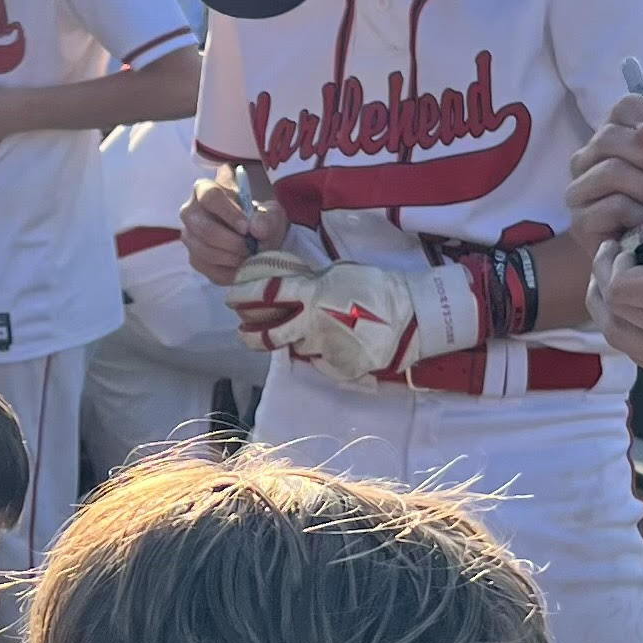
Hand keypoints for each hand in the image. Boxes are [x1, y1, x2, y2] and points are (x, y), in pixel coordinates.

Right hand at [183, 174, 281, 287]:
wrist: (256, 237)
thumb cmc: (259, 218)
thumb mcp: (271, 213)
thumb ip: (267, 218)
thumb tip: (256, 229)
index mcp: (205, 189)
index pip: (210, 197)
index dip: (229, 214)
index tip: (246, 228)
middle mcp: (190, 212)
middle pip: (205, 229)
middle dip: (232, 243)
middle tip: (252, 247)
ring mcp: (189, 237)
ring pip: (206, 251)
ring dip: (233, 258)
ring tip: (250, 256)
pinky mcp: (194, 259)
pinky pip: (210, 269)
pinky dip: (231, 271)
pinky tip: (244, 265)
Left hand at [228, 253, 481, 381]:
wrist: (412, 315)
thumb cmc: (376, 287)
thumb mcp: (339, 273)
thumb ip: (311, 283)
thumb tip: (288, 285)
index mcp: (311, 296)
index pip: (266, 295)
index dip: (243, 296)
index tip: (230, 297)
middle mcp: (312, 325)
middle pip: (269, 336)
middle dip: (251, 336)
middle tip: (245, 332)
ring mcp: (325, 350)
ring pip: (299, 348)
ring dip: (302, 340)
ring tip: (321, 330)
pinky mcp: (340, 369)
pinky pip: (321, 363)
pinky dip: (324, 354)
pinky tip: (339, 343)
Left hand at [591, 200, 642, 395]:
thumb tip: (641, 233)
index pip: (623, 288)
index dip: (614, 262)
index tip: (625, 246)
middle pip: (613, 312)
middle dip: (605, 279)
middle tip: (617, 258)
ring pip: (617, 338)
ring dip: (610, 305)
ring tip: (622, 280)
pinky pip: (635, 355)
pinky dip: (629, 328)